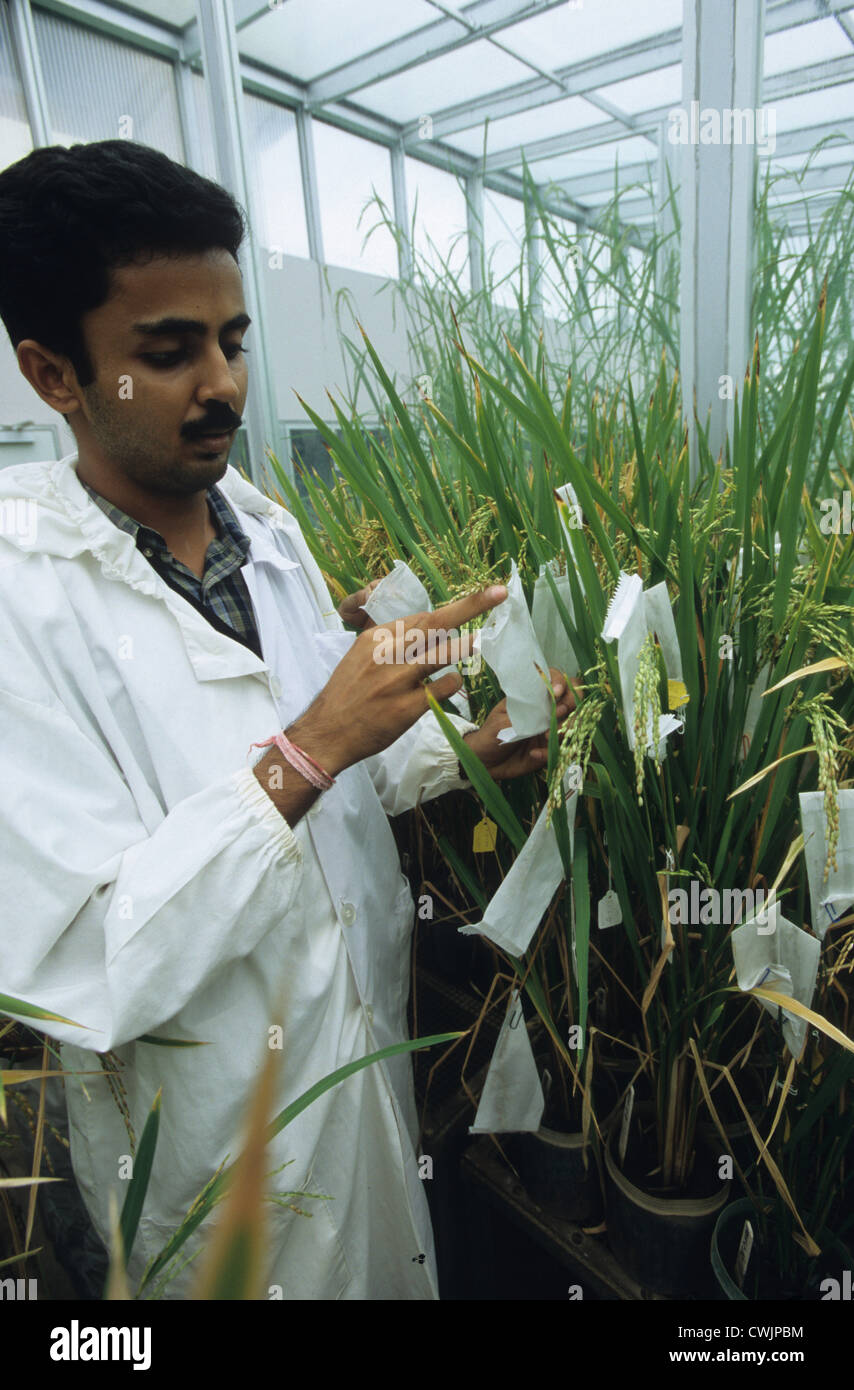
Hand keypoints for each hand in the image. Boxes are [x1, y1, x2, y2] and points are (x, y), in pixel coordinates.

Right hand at [289, 586, 508, 775]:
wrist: (328, 732)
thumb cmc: (347, 692)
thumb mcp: (360, 655)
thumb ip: (389, 639)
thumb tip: (423, 625)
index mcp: (376, 638)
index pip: (420, 617)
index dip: (449, 611)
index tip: (473, 602)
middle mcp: (388, 654)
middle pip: (435, 623)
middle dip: (470, 606)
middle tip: (498, 593)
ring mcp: (398, 681)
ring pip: (441, 654)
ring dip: (465, 645)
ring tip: (481, 639)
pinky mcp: (407, 708)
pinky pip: (441, 689)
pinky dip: (452, 684)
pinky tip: (451, 685)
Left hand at [461, 669, 578, 780]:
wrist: (486, 762)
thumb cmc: (491, 735)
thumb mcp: (503, 720)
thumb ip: (526, 714)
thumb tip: (545, 710)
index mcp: (534, 697)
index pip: (557, 680)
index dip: (561, 682)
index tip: (555, 692)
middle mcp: (548, 711)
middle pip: (574, 699)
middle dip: (570, 704)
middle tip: (557, 714)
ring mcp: (552, 729)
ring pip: (575, 724)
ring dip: (564, 729)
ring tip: (544, 737)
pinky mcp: (552, 749)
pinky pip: (563, 750)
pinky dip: (550, 752)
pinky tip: (533, 754)